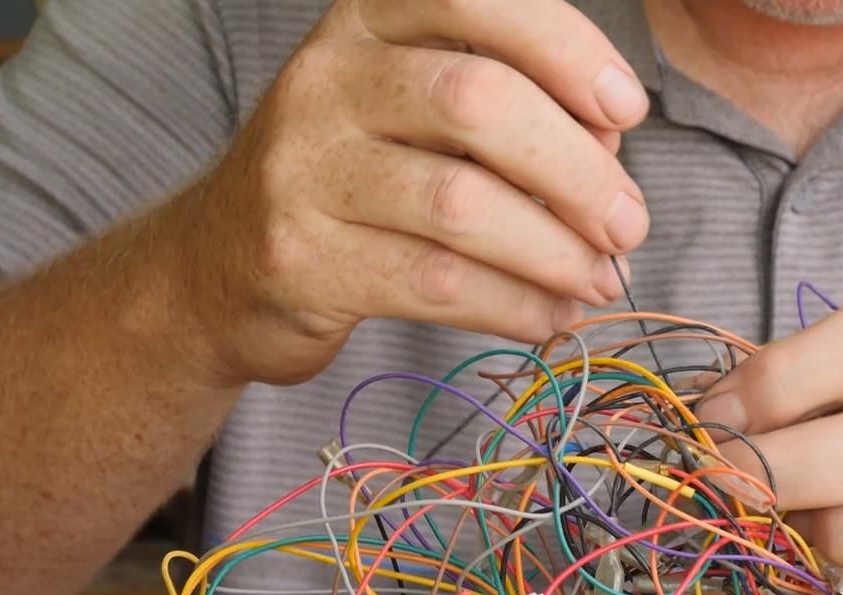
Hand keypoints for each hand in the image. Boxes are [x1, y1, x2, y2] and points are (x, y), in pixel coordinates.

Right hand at [168, 0, 649, 386]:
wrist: (215, 265)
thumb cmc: (352, 179)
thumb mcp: (412, 109)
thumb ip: (507, 112)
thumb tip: (612, 164)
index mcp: (367, 18)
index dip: (565, 48)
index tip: (625, 111)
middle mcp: (327, 78)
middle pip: (477, 102)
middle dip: (575, 170)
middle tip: (627, 223)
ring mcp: (304, 169)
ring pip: (461, 204)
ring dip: (553, 252)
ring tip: (598, 280)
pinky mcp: (302, 260)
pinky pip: (436, 282)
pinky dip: (513, 306)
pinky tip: (548, 317)